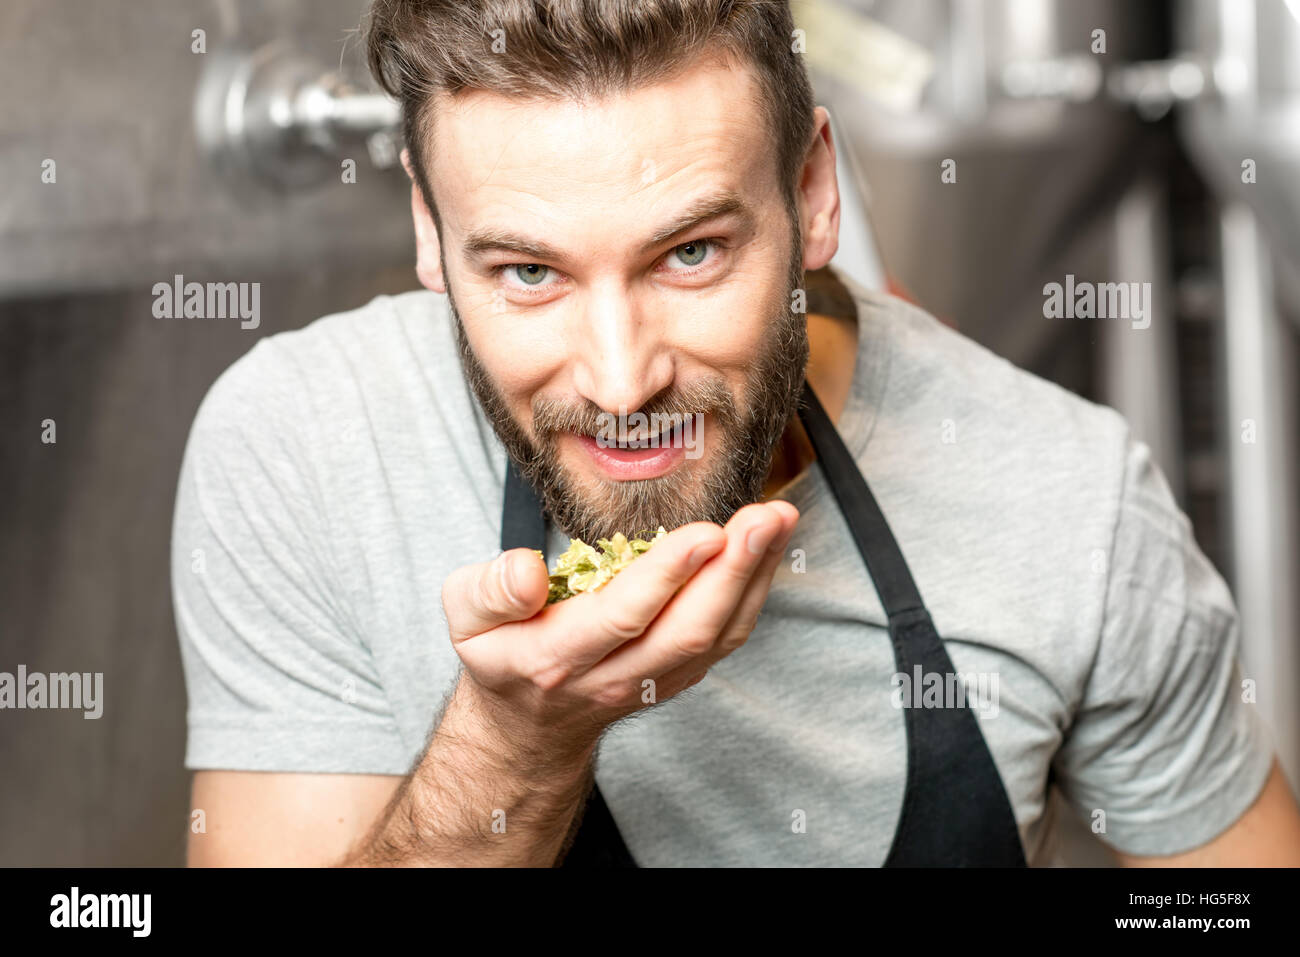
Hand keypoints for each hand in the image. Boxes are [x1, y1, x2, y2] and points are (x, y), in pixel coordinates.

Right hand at [441, 501, 798, 758]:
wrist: (529, 725)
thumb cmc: (500, 649)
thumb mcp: (467, 616)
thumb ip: (489, 589)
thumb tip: (528, 570)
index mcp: (556, 657)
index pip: (622, 617)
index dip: (667, 576)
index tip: (706, 532)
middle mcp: (613, 676)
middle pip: (687, 631)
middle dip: (734, 571)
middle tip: (766, 518)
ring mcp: (654, 681)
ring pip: (717, 636)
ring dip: (755, 577)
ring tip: (779, 520)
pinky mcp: (681, 674)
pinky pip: (726, 637)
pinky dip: (755, 591)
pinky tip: (768, 546)